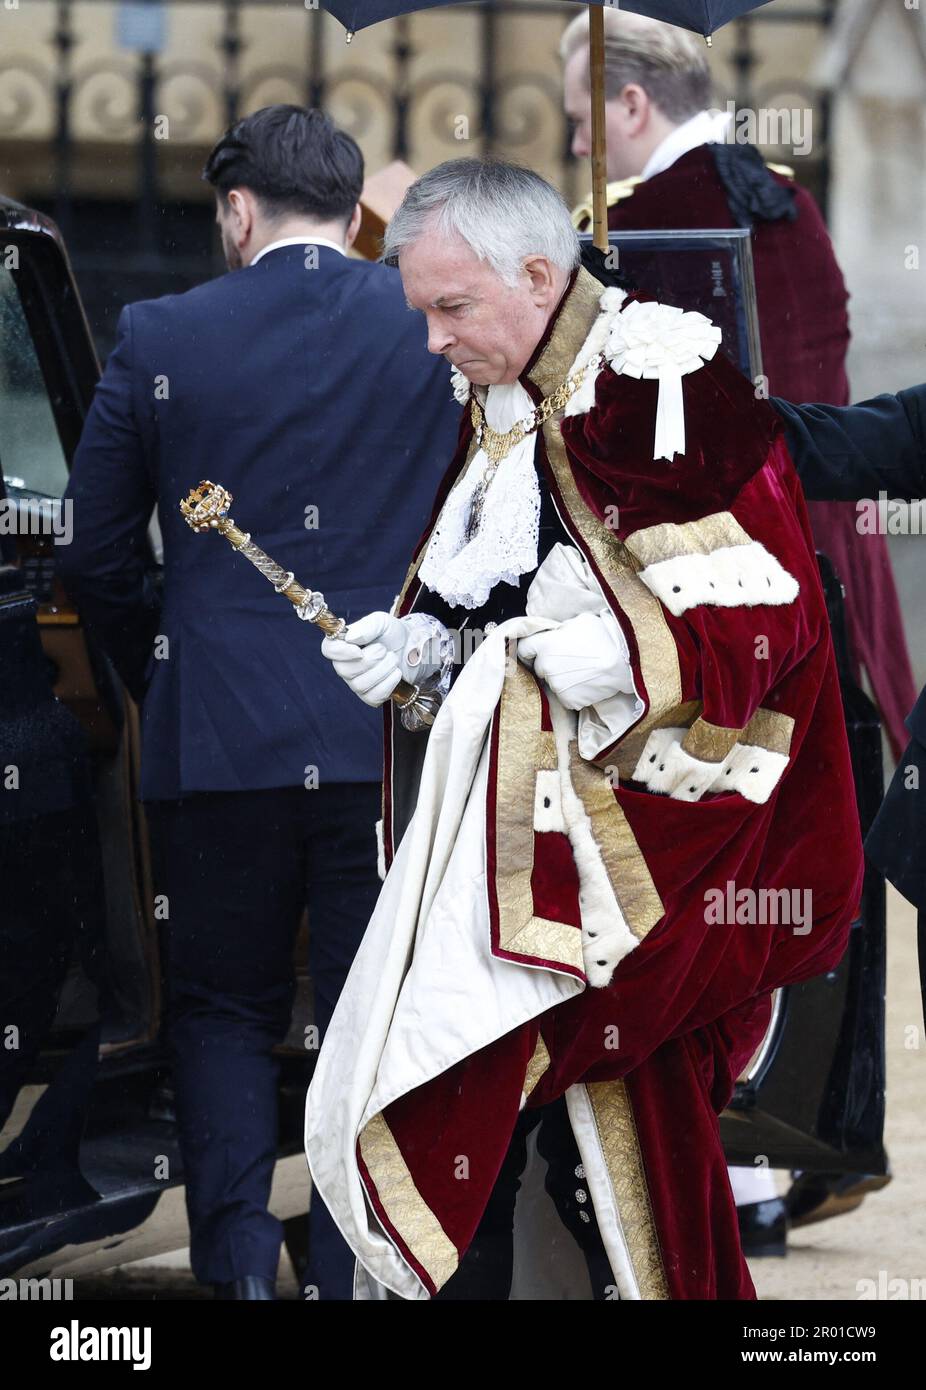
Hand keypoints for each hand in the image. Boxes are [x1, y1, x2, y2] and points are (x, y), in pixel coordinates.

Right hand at [321, 611, 406, 706]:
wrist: (411, 648)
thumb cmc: (391, 634)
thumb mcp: (382, 622)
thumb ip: (367, 626)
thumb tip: (351, 637)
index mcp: (342, 644)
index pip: (328, 650)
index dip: (341, 652)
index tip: (359, 650)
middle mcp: (345, 665)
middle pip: (345, 670)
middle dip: (371, 659)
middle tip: (384, 649)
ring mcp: (356, 683)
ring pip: (360, 685)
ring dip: (383, 669)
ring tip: (392, 658)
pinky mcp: (369, 696)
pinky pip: (374, 696)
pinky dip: (389, 683)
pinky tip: (395, 673)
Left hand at [517, 611, 633, 710]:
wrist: (623, 662)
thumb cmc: (603, 637)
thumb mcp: (580, 621)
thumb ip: (561, 629)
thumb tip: (557, 632)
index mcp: (545, 645)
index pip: (523, 649)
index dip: (530, 649)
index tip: (535, 650)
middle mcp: (546, 666)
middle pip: (539, 666)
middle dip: (549, 663)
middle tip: (568, 660)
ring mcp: (556, 685)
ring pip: (553, 682)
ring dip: (562, 678)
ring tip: (582, 671)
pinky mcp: (568, 700)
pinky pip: (565, 696)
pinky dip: (573, 692)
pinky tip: (586, 683)